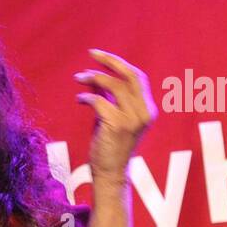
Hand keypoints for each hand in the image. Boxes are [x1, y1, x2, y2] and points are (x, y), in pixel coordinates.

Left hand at [73, 48, 157, 177]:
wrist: (110, 173)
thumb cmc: (109, 145)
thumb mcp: (111, 116)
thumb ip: (108, 97)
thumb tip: (94, 75)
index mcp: (147, 109)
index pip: (137, 77)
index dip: (118, 63)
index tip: (99, 56)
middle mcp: (145, 113)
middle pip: (130, 75)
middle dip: (110, 61)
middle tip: (91, 54)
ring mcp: (133, 120)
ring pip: (115, 86)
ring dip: (94, 77)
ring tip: (79, 78)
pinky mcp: (118, 126)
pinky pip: (101, 101)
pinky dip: (88, 97)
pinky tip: (79, 99)